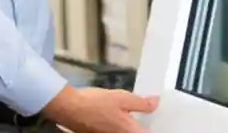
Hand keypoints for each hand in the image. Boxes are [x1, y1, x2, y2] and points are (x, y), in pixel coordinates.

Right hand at [41, 86, 158, 132]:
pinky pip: (117, 131)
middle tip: (147, 112)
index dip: (155, 126)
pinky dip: (121, 125)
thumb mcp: (122, 97)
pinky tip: (118, 115)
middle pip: (138, 132)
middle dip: (143, 125)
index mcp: (130, 131)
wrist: (69, 108)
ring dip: (131, 125)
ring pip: (127, 132)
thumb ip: (141, 103)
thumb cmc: (94, 103)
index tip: (158, 118)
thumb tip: (155, 103)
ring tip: (131, 113)